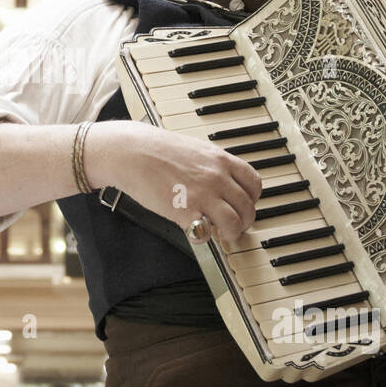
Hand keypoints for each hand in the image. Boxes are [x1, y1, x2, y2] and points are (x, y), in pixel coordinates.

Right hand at [88, 120, 261, 241]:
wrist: (132, 152)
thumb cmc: (156, 149)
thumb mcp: (195, 149)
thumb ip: (212, 165)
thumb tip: (222, 179)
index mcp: (220, 160)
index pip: (254, 184)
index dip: (252, 198)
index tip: (243, 204)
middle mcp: (217, 178)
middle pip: (247, 207)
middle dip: (243, 220)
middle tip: (233, 225)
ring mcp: (203, 195)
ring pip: (234, 224)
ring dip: (230, 233)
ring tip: (221, 234)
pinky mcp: (185, 211)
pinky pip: (207, 233)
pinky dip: (204, 237)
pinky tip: (196, 232)